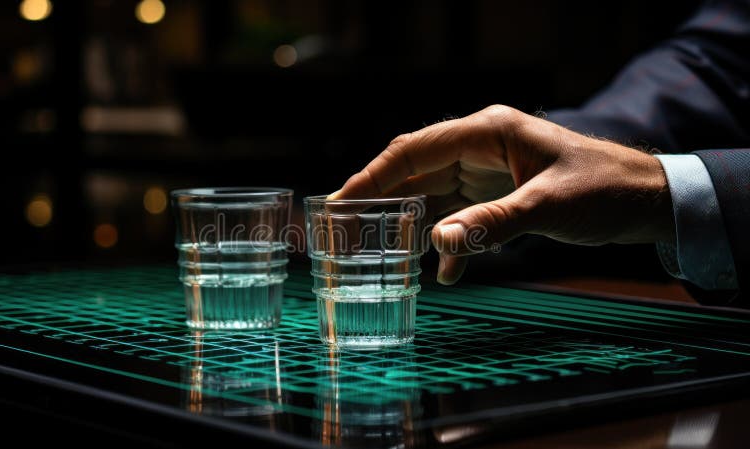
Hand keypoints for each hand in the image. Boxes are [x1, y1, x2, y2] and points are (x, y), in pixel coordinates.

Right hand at [330, 105, 673, 284]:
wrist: (650, 200)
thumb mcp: (548, 207)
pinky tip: (444, 272)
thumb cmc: (606, 189)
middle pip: (414, 172)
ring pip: (433, 195)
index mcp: (488, 132)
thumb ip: (492, 222)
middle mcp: (481, 147)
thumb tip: (435, 243)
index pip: (414, 150)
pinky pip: (461, 217)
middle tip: (340, 231)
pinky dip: (450, 243)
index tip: (338, 203)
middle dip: (378, 201)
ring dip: (407, 223)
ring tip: (372, 251)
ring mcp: (489, 172)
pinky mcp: (500, 195)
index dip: (372, 176)